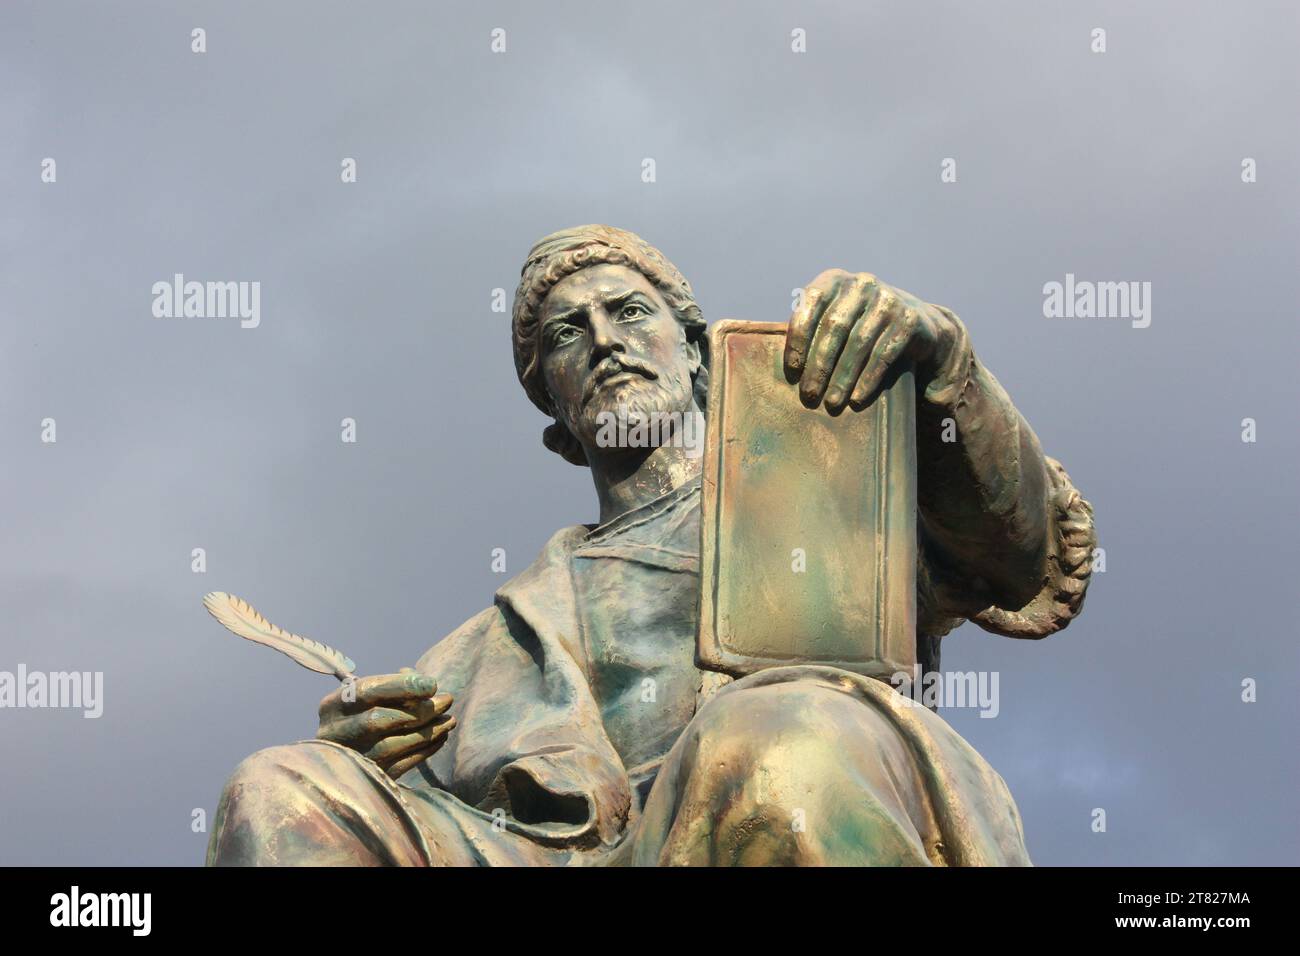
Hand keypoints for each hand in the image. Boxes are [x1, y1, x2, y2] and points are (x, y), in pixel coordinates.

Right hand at [316, 667, 454, 778]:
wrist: (339, 760)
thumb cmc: (361, 716)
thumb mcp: (367, 697)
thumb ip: (394, 686)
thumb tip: (427, 687)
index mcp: (333, 705)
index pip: (367, 691)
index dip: (402, 686)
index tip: (432, 684)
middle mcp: (335, 733)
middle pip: (378, 720)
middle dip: (418, 710)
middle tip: (446, 700)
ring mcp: (349, 758)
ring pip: (391, 746)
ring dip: (427, 731)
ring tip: (450, 719)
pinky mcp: (366, 778)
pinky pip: (399, 765)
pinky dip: (425, 750)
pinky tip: (442, 737)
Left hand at [783, 269, 958, 411]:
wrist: (915, 322)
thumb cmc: (859, 325)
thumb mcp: (836, 319)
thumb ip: (813, 330)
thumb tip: (783, 368)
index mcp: (835, 280)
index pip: (810, 305)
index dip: (798, 338)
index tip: (792, 371)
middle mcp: (862, 283)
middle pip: (835, 327)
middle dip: (819, 365)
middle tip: (809, 396)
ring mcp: (887, 299)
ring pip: (859, 343)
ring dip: (842, 378)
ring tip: (831, 403)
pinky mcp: (908, 319)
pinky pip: (884, 354)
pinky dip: (868, 379)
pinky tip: (857, 399)